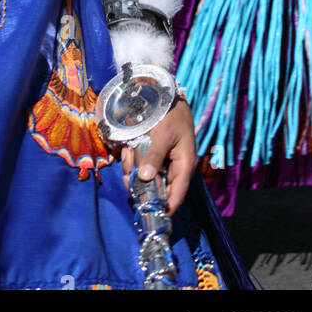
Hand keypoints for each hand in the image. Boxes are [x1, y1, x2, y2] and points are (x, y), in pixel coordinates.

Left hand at [120, 99, 196, 215]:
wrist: (167, 96)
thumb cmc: (171, 116)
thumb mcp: (164, 135)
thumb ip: (155, 156)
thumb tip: (145, 177)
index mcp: (184, 166)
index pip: (177, 195)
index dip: (165, 208)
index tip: (150, 215)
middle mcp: (174, 167)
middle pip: (156, 187)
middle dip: (140, 183)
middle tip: (127, 176)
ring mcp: (163, 162)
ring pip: (145, 176)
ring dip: (133, 168)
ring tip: (128, 153)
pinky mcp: (153, 155)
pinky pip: (140, 164)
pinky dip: (132, 158)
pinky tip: (128, 148)